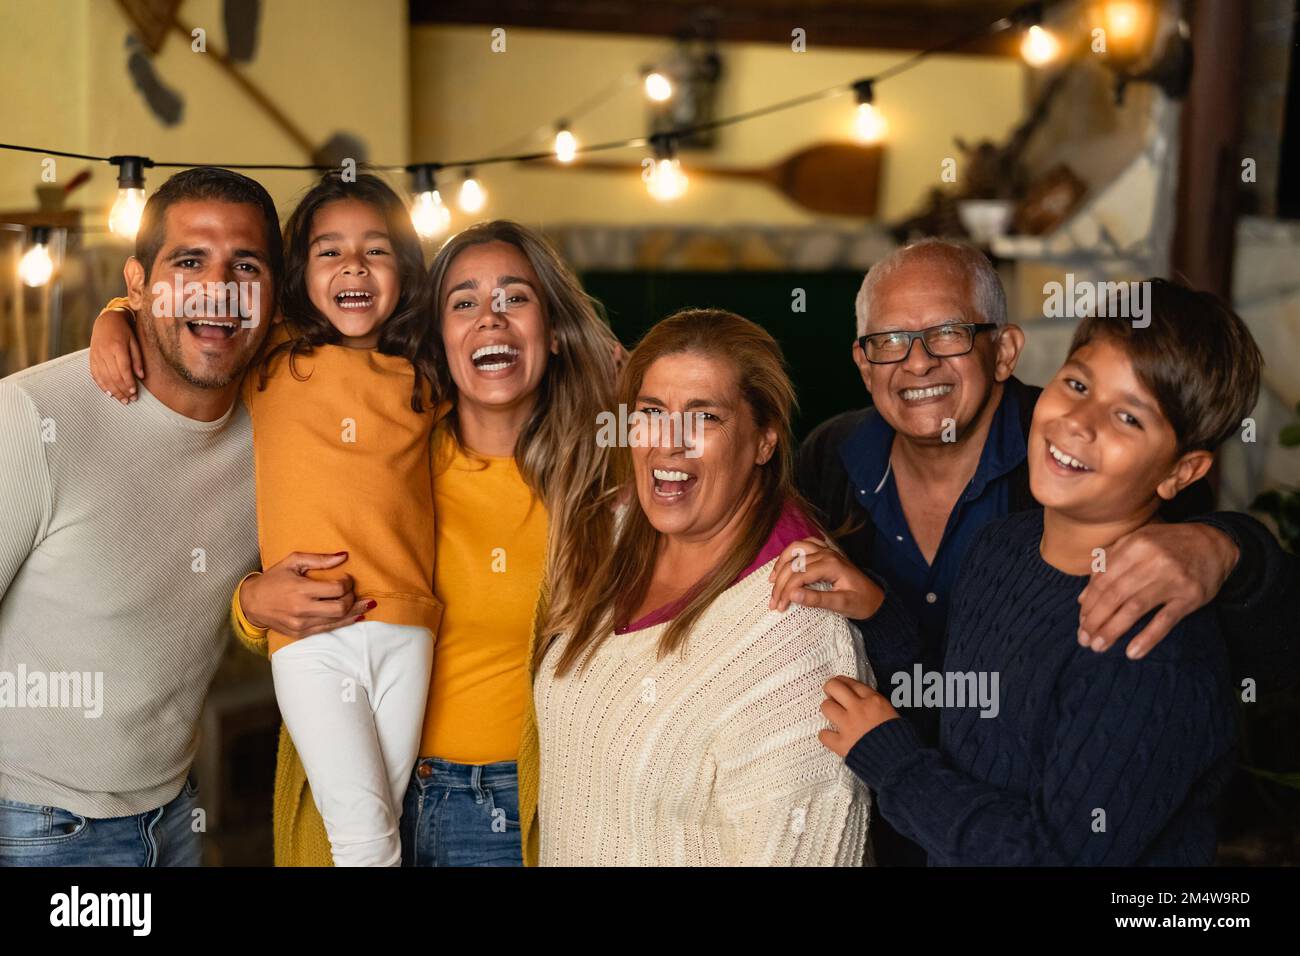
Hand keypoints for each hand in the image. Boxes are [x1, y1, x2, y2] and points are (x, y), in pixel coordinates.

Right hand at [89, 305, 143, 403]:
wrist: (107, 321)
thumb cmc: (124, 332)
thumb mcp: (135, 342)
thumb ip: (138, 359)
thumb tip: (141, 377)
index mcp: (117, 347)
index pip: (123, 369)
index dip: (129, 383)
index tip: (134, 393)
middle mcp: (105, 352)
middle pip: (113, 376)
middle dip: (122, 390)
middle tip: (130, 400)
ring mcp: (96, 355)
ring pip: (104, 377)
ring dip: (113, 391)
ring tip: (122, 400)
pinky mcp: (91, 357)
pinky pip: (95, 374)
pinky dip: (102, 385)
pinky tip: (109, 393)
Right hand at [241, 551, 371, 638]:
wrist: (252, 603)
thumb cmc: (273, 579)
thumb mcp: (293, 562)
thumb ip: (319, 559)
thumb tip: (343, 556)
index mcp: (300, 589)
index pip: (336, 589)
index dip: (347, 583)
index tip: (347, 578)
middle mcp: (302, 609)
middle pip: (340, 608)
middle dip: (353, 599)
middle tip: (355, 591)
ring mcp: (302, 624)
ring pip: (337, 621)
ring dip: (355, 612)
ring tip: (367, 605)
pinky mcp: (301, 634)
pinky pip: (328, 629)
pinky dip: (345, 623)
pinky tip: (356, 616)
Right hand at [768, 537, 883, 617]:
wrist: (876, 598)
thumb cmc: (861, 603)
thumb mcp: (841, 605)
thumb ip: (817, 599)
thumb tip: (792, 595)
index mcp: (831, 565)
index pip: (799, 576)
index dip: (785, 591)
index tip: (779, 607)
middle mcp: (826, 553)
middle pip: (794, 564)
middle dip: (779, 584)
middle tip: (773, 603)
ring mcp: (826, 550)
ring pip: (795, 549)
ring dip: (781, 564)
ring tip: (771, 582)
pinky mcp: (825, 552)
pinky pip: (803, 545)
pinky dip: (790, 553)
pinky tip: (784, 565)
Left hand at [818, 676, 898, 757]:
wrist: (900, 761)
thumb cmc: (900, 738)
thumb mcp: (892, 713)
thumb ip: (875, 704)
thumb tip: (862, 701)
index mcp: (873, 700)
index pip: (851, 683)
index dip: (843, 682)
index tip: (840, 685)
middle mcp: (858, 709)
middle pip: (834, 687)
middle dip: (830, 688)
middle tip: (831, 695)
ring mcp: (848, 726)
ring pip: (826, 707)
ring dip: (828, 710)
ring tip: (833, 715)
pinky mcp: (842, 744)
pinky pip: (824, 735)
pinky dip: (826, 736)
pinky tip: (831, 737)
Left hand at [1078, 522, 1238, 658]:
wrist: (1214, 544)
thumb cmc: (1167, 546)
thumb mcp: (1136, 545)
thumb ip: (1107, 566)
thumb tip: (1082, 598)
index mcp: (1134, 546)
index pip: (1103, 581)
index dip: (1089, 604)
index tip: (1081, 622)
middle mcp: (1151, 561)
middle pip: (1114, 595)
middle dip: (1095, 620)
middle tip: (1084, 639)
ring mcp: (1172, 579)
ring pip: (1134, 608)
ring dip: (1113, 630)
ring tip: (1099, 646)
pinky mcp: (1190, 596)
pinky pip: (1165, 620)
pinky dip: (1147, 637)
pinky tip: (1132, 652)